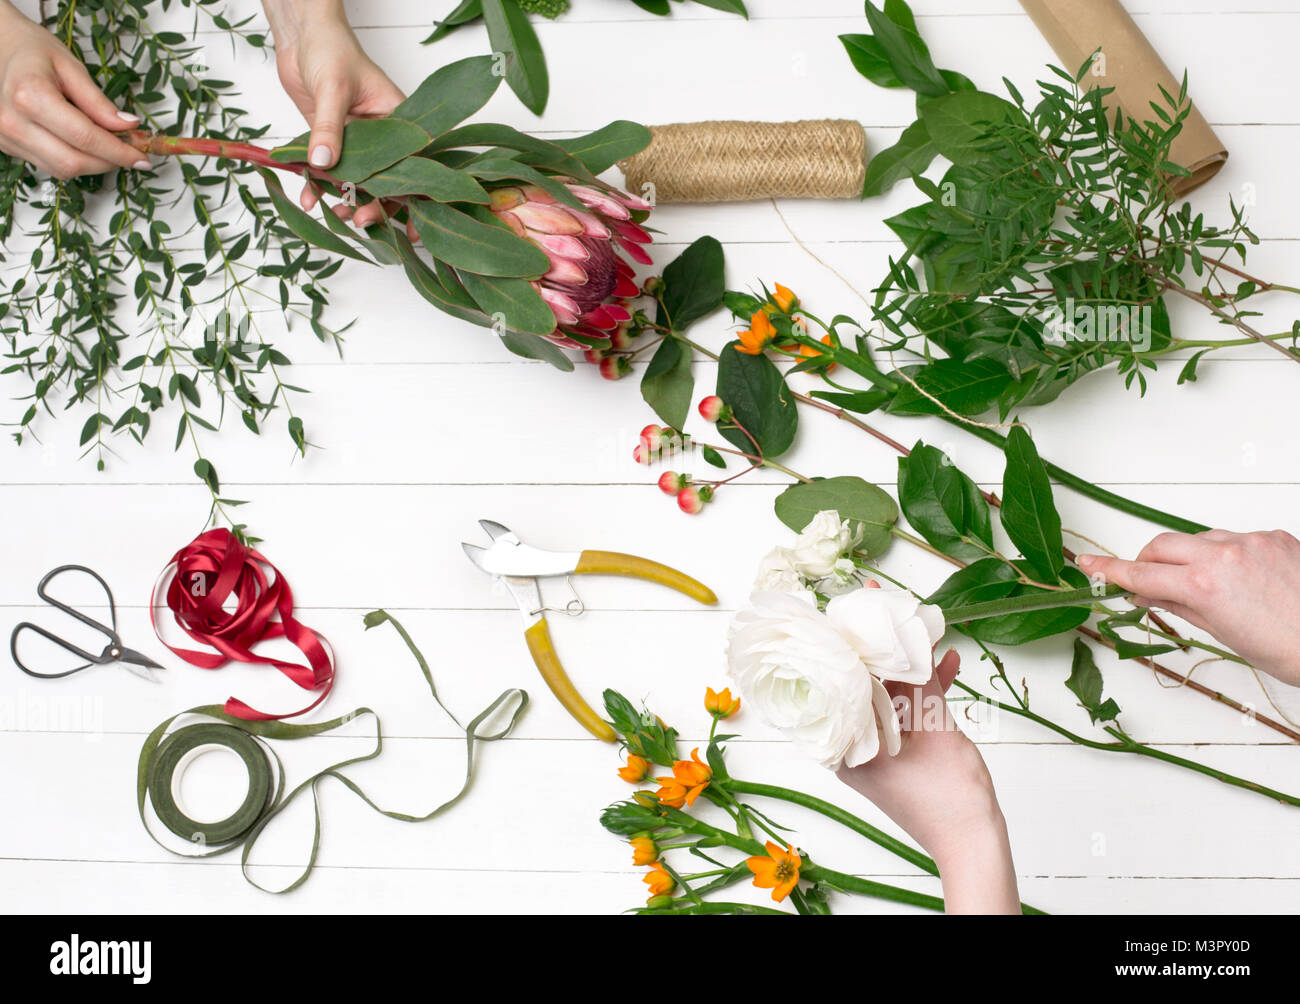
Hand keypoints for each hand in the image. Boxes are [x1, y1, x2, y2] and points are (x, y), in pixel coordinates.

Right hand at [0, 2, 148, 177]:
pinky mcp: (6, 145)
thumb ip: (98, 102)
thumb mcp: (70, 67)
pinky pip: (48, 165)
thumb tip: (129, 127)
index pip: (85, 138)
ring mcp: (6, 136)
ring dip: (93, 165)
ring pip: (61, 170)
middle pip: (73, 162)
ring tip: (110, 147)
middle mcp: (13, 121)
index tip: (142, 157)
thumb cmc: (31, 50)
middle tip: (131, 154)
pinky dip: (73, 160)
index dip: (119, 152)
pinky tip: (84, 145)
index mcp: (30, 96)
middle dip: (109, 163)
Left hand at [263, 0, 403, 226]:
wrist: (301, 35)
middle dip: (377, 206)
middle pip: (388, 182)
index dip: (416, 198)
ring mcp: (357, 143)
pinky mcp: (332, 144)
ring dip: (348, 202)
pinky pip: (329, 173)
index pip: (415, 166)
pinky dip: (318, 187)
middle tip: (360, 219)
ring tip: (336, 214)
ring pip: (358, 183)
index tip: (411, 227)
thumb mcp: (333, 88)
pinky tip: (308, 199)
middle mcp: (382, 137)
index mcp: (399, 122)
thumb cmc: (331, 48)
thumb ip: (329, 128)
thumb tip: (323, 165)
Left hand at [836, 584, 1019, 912]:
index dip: (850, 641)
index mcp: (848, 745)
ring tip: (924, 626)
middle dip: (881, 646)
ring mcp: (880, 748)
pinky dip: (926, 689)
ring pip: (890, 693)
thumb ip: (921, 683)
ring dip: (909, 663)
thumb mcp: (935, 729)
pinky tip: (948, 660)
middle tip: (888, 607)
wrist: (974, 843)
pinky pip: (908, 711)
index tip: (853, 609)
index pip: (841, 680)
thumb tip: (908, 639)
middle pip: (864, 683)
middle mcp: (856, 745)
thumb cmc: (948, 797)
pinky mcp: (904, 751)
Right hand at [1078, 530, 1299, 686]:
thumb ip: (1181, 606)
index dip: (1109, 570)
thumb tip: (1150, 594)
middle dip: (1149, 562)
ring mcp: (1252, 541)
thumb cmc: (1290, 650)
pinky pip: (1235, 539)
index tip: (1086, 563)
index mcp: (1205, 585)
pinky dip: (1228, 555)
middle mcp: (1225, 555)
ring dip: (1190, 558)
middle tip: (1148, 584)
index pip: (1141, 574)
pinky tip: (1244, 580)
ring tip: (1207, 588)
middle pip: (1162, 546)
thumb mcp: (1224, 634)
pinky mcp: (1275, 536)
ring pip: (1199, 539)